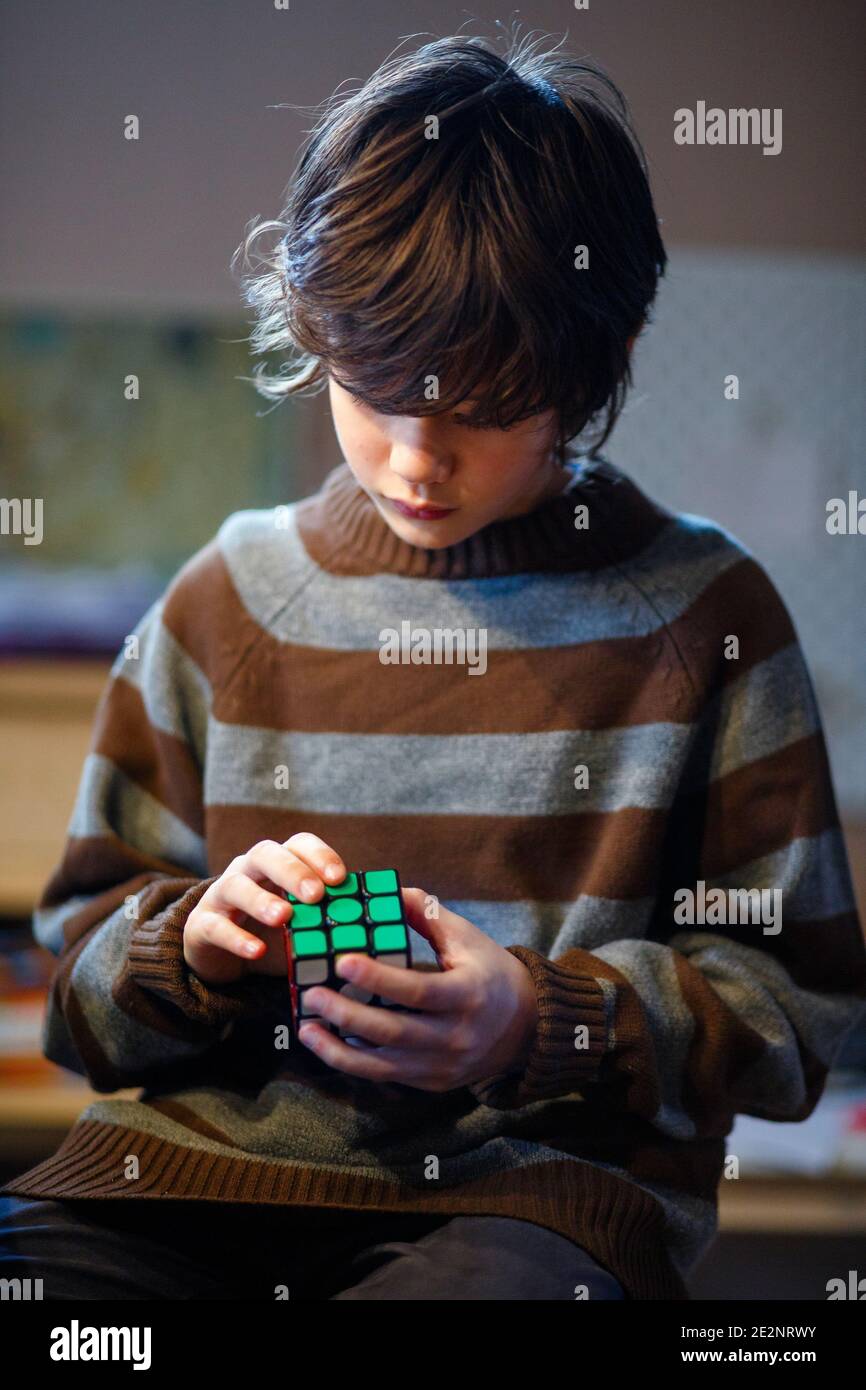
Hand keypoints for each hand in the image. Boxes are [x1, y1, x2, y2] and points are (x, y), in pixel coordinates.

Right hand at [183, 833, 346, 984]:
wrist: (224, 959)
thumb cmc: (273, 934)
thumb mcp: (304, 926)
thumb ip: (330, 921)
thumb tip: (370, 927)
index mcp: (278, 864)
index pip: (298, 844)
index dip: (319, 856)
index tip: (341, 879)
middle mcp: (248, 871)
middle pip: (265, 854)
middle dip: (291, 871)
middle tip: (315, 895)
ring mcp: (221, 895)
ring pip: (235, 885)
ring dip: (261, 899)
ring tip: (283, 917)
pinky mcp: (201, 925)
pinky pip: (215, 926)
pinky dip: (236, 938)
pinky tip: (256, 951)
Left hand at [296, 887, 538, 1091]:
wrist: (526, 1027)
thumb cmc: (491, 972)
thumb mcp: (468, 938)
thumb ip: (426, 914)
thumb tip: (385, 892)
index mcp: (467, 994)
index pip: (416, 990)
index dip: (377, 978)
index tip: (342, 961)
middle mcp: (456, 1035)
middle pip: (394, 1031)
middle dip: (347, 1014)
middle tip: (311, 994)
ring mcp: (443, 1065)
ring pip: (383, 1063)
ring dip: (338, 1047)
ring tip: (306, 1026)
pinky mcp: (432, 1082)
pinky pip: (386, 1075)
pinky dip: (352, 1062)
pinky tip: (326, 1043)